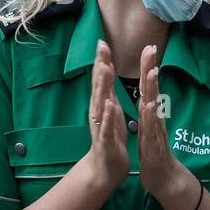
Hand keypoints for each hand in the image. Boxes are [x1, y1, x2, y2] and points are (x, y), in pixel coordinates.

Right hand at [84, 40, 128, 191]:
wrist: (105, 168)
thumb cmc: (110, 137)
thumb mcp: (111, 111)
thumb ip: (108, 92)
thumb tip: (105, 71)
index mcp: (103, 105)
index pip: (102, 80)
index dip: (102, 61)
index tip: (102, 41)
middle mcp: (98, 113)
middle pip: (99, 87)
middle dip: (100, 66)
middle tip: (101, 47)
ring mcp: (100, 126)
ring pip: (100, 103)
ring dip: (102, 86)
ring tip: (105, 69)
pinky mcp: (105, 141)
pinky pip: (106, 127)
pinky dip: (108, 115)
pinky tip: (110, 104)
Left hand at [138, 44, 196, 209]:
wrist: (163, 179)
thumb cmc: (153, 153)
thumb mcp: (149, 128)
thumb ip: (149, 111)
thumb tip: (149, 95)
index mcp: (150, 114)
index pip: (147, 87)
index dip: (146, 67)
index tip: (146, 47)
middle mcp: (156, 119)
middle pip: (153, 91)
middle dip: (150, 69)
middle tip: (150, 49)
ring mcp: (156, 131)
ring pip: (154, 106)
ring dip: (153, 90)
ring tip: (151, 72)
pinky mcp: (154, 145)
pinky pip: (152, 129)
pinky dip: (151, 118)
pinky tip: (150, 107)